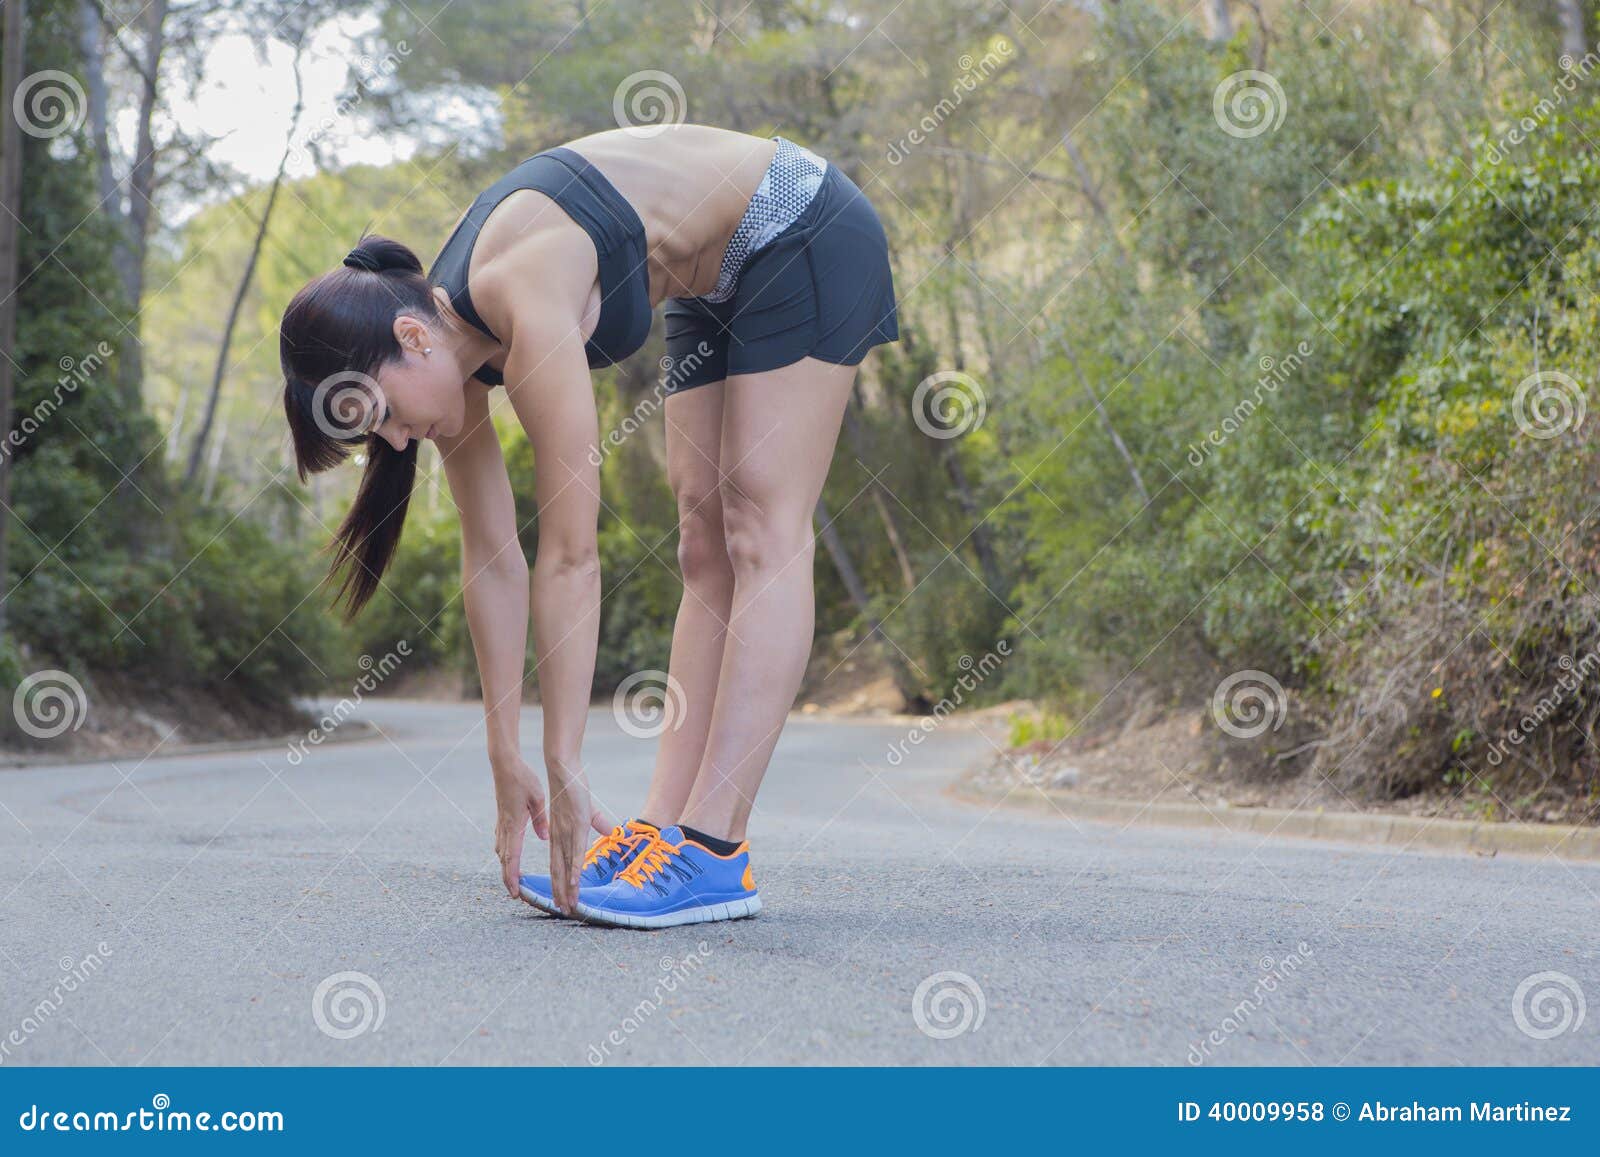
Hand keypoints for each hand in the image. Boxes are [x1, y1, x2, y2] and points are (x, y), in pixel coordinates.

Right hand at [491, 754, 548, 898]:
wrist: (504, 765)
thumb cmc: (523, 779)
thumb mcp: (538, 798)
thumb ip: (541, 819)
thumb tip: (544, 837)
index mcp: (514, 825)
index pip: (512, 857)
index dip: (513, 876)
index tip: (516, 892)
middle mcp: (505, 827)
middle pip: (505, 860)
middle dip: (509, 879)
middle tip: (515, 895)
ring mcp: (501, 823)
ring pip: (502, 851)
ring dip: (506, 867)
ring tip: (513, 881)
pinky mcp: (501, 818)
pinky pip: (502, 841)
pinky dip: (505, 853)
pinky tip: (507, 856)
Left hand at [545, 759, 612, 914]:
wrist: (563, 772)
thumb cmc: (574, 788)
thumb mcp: (587, 810)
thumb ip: (599, 822)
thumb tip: (612, 831)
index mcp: (559, 836)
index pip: (558, 864)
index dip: (559, 883)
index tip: (560, 899)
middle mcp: (559, 839)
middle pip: (559, 872)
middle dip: (560, 893)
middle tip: (563, 911)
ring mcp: (566, 836)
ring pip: (566, 868)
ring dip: (566, 889)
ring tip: (568, 906)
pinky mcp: (575, 829)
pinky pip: (575, 856)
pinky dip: (574, 872)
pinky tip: (574, 886)